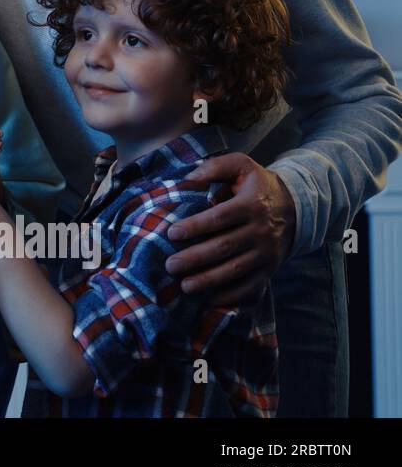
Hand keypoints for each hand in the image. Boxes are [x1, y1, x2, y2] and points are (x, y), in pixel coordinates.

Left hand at [165, 153, 295, 303]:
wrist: (297, 206)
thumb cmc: (258, 185)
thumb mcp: (241, 166)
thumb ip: (216, 167)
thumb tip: (189, 178)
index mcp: (251, 204)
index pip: (219, 218)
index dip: (195, 226)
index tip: (171, 233)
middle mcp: (261, 230)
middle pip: (224, 247)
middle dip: (195, 258)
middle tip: (170, 265)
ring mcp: (267, 252)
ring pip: (235, 269)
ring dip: (209, 280)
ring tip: (184, 286)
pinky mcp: (270, 268)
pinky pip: (250, 285)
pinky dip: (230, 295)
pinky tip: (209, 300)